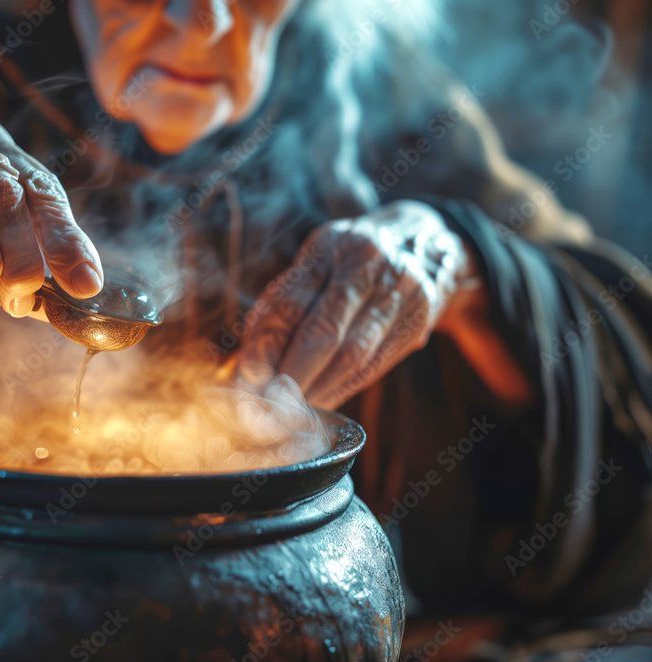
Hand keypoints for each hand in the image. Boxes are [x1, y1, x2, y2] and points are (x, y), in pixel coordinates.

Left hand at [234, 200, 475, 409]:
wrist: (427, 245)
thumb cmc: (350, 262)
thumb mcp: (316, 263)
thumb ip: (281, 304)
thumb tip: (241, 359)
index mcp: (328, 247)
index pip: (289, 304)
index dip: (265, 348)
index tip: (245, 380)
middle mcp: (365, 266)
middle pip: (323, 334)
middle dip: (290, 377)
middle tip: (266, 407)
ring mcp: (398, 293)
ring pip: (352, 355)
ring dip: (317, 389)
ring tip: (291, 410)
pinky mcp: (418, 320)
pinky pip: (374, 365)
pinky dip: (343, 388)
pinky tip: (322, 401)